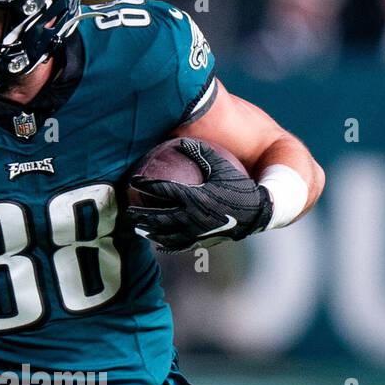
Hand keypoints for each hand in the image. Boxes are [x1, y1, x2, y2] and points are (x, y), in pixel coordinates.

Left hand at [127, 139, 272, 251]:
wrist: (257, 212)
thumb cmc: (239, 186)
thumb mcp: (221, 167)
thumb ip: (201, 153)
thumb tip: (182, 141)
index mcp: (193, 196)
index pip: (162, 190)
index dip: (145, 185)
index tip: (132, 181)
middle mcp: (191, 216)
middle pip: (158, 217)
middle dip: (140, 214)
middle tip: (127, 211)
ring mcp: (195, 231)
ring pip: (166, 234)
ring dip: (149, 231)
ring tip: (137, 229)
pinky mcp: (202, 241)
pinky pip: (180, 244)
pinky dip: (167, 244)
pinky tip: (158, 244)